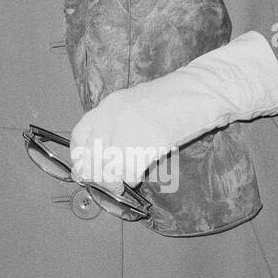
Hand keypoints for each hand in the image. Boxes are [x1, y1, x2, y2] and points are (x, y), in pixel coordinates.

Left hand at [69, 80, 181, 194]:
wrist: (198, 92)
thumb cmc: (173, 99)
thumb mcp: (135, 105)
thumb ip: (117, 124)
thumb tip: (104, 153)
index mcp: (109, 105)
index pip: (80, 135)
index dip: (79, 156)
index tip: (82, 168)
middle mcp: (111, 118)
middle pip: (92, 158)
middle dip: (95, 175)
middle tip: (102, 184)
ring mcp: (126, 133)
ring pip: (107, 169)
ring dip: (112, 182)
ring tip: (121, 184)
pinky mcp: (143, 147)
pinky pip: (128, 173)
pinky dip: (131, 180)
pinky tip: (137, 177)